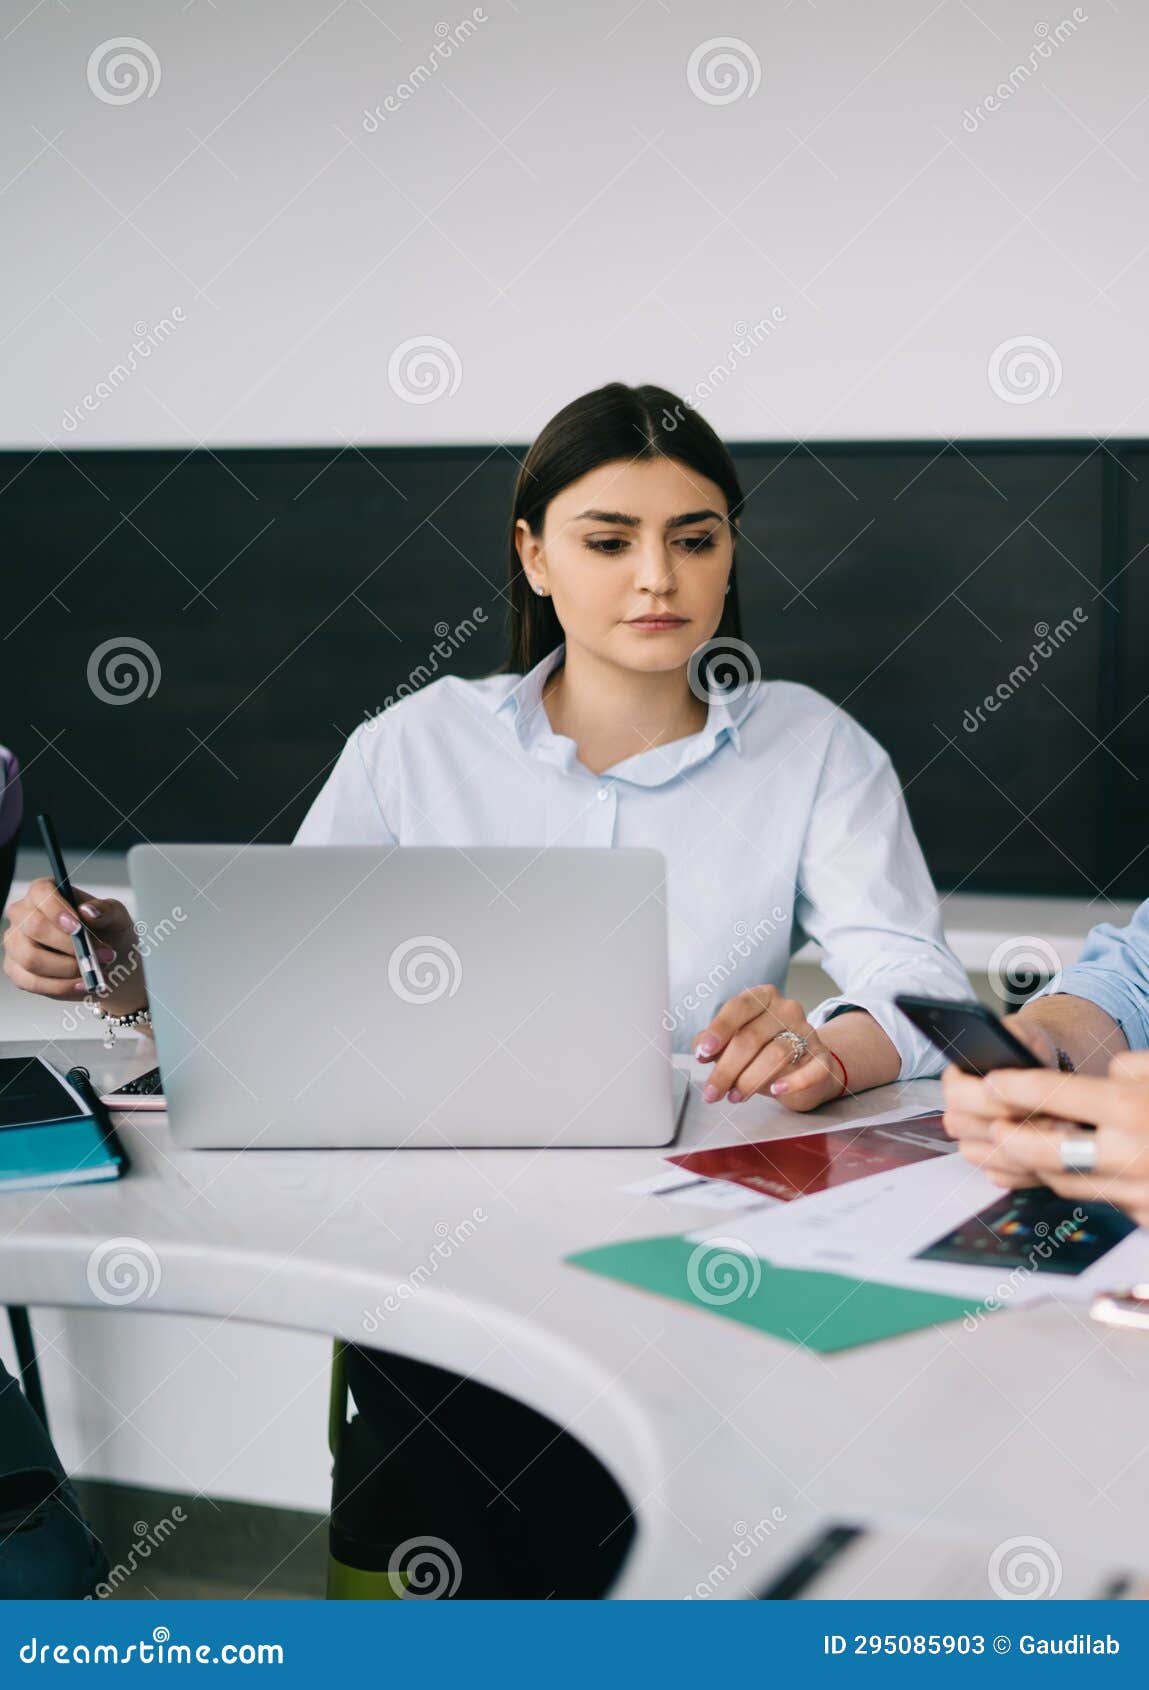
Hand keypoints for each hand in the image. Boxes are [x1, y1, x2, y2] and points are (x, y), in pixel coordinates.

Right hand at [3, 877, 145, 1016]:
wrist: (108, 964)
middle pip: (34, 927)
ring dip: (67, 968)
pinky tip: (82, 984)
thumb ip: (106, 910)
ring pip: (31, 958)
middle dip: (69, 945)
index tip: (78, 927)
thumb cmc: (108, 933)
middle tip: (98, 954)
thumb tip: (88, 911)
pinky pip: (32, 982)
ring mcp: (16, 944)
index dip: (57, 909)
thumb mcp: (117, 917)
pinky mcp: (17, 971)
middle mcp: (23, 915)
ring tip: (94, 970)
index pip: (41, 892)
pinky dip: (61, 986)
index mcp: (44, 893)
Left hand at [692, 985, 845, 1112]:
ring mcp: (808, 1032)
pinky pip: (812, 1070)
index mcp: (763, 997)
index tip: (702, 1054)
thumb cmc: (762, 1049)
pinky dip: (793, 1082)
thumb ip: (716, 1042)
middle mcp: (787, 1009)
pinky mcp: (823, 1057)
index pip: (738, 1007)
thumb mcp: (735, 1040)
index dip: (719, 1030)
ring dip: (750, 1080)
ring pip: (776, 1054)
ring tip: (734, 1097)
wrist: (804, 1064)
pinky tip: (775, 1090)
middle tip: (712, 1092)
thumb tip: (701, 1050)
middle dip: (727, 1068)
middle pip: (752, 1037)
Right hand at [941, 1014, 1057, 1188]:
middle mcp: (959, 1113)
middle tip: (1049, 1118)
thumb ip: (1012, 1034)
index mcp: (956, 1079)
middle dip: (1010, 1125)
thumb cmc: (1030, 1052)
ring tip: (1058, 1133)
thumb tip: (1008, 1044)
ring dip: (1022, 1149)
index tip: (1023, 1099)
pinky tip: (1054, 1154)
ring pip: (984, 1156)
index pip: (955, 1095)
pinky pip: (1001, 1177)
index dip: (989, 1100)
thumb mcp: (1024, 1033)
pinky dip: (1028, 1170)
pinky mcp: (994, 1166)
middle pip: (967, 1129)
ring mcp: (974, 1142)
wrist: (1046, 1071)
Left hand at [946, 1051, 1148, 1225]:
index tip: (992, 1082)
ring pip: (1065, 1182)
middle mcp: (1133, 1155)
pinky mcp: (1147, 1220)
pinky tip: (1060, 1172)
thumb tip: (1097, 1082)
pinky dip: (1077, 1186)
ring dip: (1036, 1167)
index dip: (1017, 1088)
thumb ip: (1127, 1073)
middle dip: (1009, 1139)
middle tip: (991, 1125)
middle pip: (1046, 1151)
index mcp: (1133, 1109)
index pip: (1057, 1095)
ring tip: (1012, 1148)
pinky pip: (1098, 1201)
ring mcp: (1140, 1194)